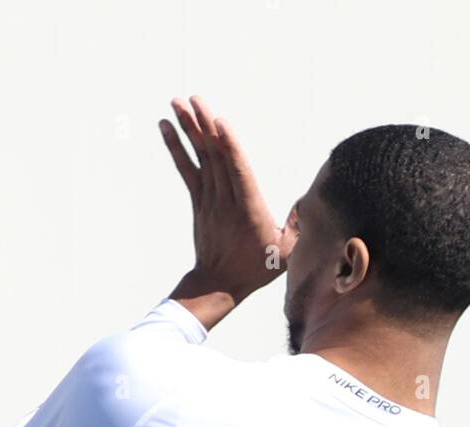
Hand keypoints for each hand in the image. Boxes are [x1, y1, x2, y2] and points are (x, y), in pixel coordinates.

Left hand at [160, 95, 294, 329]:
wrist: (219, 284)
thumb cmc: (257, 268)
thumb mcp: (286, 253)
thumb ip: (297, 227)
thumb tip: (304, 204)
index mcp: (249, 210)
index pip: (238, 172)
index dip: (228, 146)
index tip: (220, 122)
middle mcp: (226, 200)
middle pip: (215, 157)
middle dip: (205, 126)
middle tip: (195, 98)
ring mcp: (209, 199)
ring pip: (199, 158)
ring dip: (188, 128)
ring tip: (177, 101)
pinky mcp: (198, 201)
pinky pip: (185, 169)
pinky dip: (175, 147)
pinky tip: (165, 125)